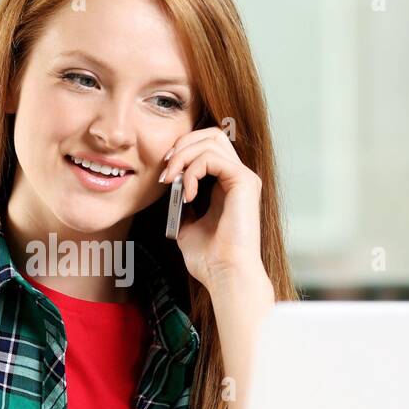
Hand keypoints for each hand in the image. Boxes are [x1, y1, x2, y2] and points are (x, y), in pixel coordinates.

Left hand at [159, 126, 265, 287]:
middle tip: (165, 171)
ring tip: (171, 181)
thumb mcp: (186, 224)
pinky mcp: (244, 182)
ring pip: (212, 139)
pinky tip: (187, 194)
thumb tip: (169, 185)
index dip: (182, 151)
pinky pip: (212, 157)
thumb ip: (180, 203)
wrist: (224, 274)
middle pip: (211, 134)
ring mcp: (244, 177)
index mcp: (226, 184)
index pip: (206, 146)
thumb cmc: (208, 258)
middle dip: (182, 145)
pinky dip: (193, 171)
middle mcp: (238, 177)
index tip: (164, 175)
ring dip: (183, 156)